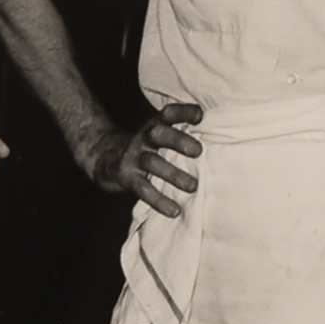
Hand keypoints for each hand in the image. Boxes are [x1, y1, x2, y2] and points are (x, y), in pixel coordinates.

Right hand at [84, 102, 202, 215]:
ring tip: (193, 186)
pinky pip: (143, 189)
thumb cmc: (145, 148)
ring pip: (153, 163)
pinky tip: (174, 210)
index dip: (184, 112)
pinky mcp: (126, 177)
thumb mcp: (158, 136)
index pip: (169, 114)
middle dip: (178, 140)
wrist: (105, 159)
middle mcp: (144, 138)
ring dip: (174, 174)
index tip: (200, 116)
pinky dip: (159, 200)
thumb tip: (219, 142)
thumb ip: (180, 136)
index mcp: (155, 126)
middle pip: (159, 134)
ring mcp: (134, 157)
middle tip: (198, 151)